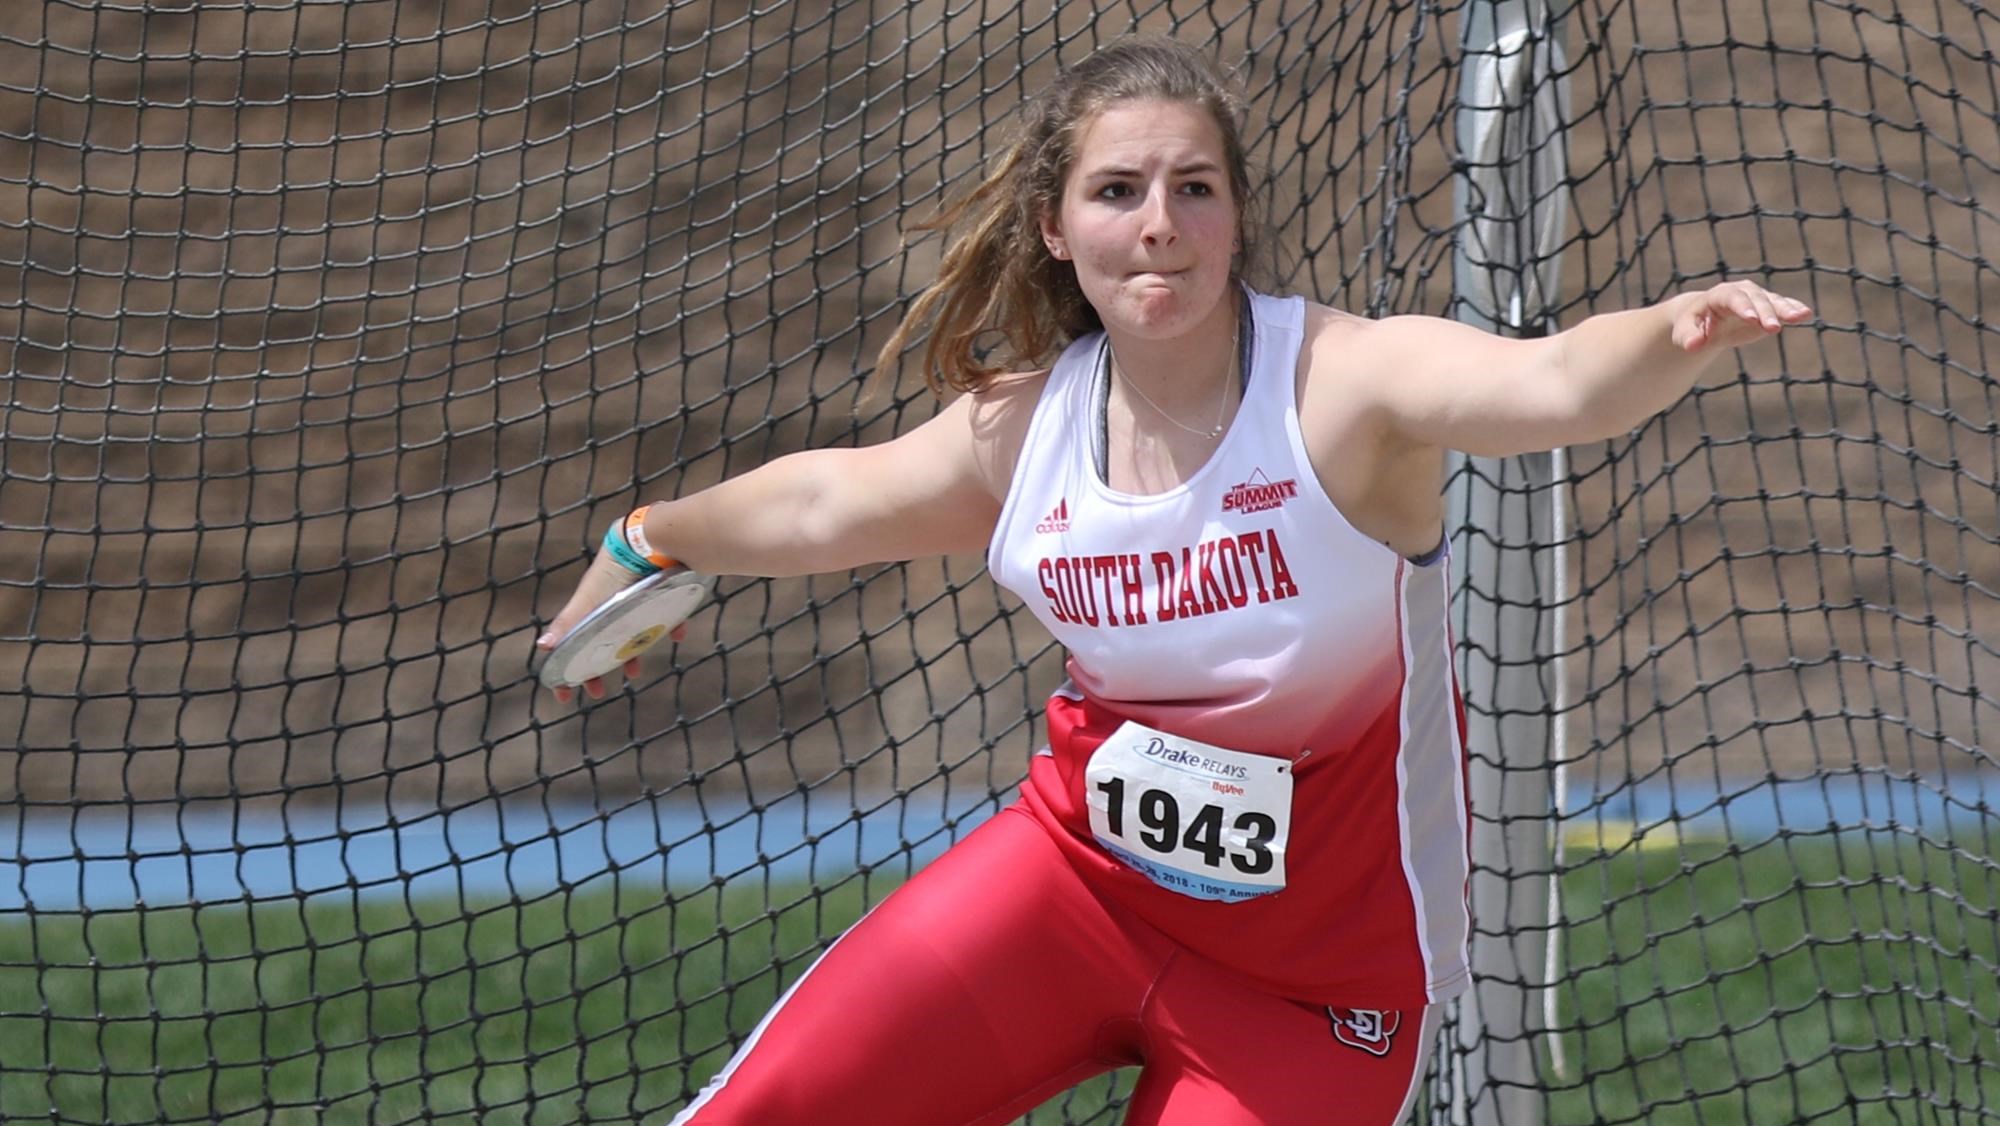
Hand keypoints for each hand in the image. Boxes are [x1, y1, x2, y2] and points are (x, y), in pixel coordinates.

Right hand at [535, 549, 687, 704]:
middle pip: (600, 641)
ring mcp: (635, 597)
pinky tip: (677, 633)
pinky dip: (671, 625)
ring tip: (634, 672)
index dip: (566, 668)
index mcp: (590, 608)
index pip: (572, 642)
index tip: (563, 694)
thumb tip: (543, 646)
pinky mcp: (661, 590)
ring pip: (631, 631)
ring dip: (631, 652)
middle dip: (597, 666)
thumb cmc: (615, 569)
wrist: (651, 538)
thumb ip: (570, 622)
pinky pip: (666, 612)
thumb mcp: (591, 598)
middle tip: (598, 691)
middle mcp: (610, 603)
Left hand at [1670, 280, 1813, 351]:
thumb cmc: (1692, 325)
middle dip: (1765, 313)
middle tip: (1773, 328)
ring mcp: (1756, 298)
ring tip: (1802, 316)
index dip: (1743, 307)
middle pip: (1756, 299)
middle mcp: (1741, 292)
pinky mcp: (1767, 308)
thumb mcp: (1684, 331)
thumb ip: (1688, 337)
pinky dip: (1793, 309)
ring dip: (1787, 309)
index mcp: (1719, 295)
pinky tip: (1806, 314)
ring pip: (1773, 301)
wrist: (1705, 318)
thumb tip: (1693, 346)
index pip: (1733, 298)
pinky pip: (1782, 306)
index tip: (1752, 318)